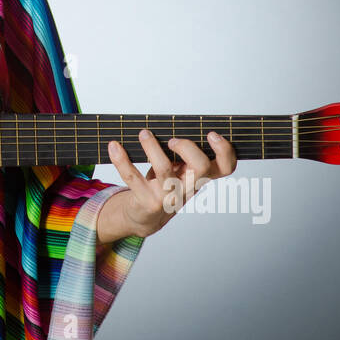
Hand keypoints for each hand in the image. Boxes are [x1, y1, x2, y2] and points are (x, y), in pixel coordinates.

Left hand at [98, 129, 236, 241]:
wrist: (146, 217)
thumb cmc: (166, 186)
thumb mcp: (180, 171)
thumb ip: (184, 153)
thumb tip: (172, 122)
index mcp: (200, 178)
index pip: (226, 167)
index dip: (224, 151)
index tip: (212, 134)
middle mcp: (188, 188)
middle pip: (202, 168)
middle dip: (188, 148)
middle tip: (173, 140)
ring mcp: (168, 197)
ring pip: (165, 171)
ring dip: (153, 148)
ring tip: (144, 134)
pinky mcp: (147, 201)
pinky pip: (133, 178)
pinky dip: (121, 159)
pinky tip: (114, 146)